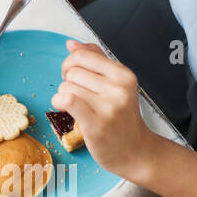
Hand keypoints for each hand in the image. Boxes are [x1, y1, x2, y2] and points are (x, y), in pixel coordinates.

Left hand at [51, 41, 155, 177]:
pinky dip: (59, 103)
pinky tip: (66, 110)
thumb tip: (71, 44)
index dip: (71, 64)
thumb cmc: (122, 118)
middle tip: (81, 97)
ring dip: (65, 97)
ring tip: (80, 108)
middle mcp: (119, 88)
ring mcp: (109, 106)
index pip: (82, 55)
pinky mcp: (96, 123)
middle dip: (69, 83)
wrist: (137, 152)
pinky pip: (66, 100)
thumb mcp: (116, 84)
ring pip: (66, 87)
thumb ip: (95, 60)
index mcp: (124, 75)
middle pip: (72, 72)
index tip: (74, 76)